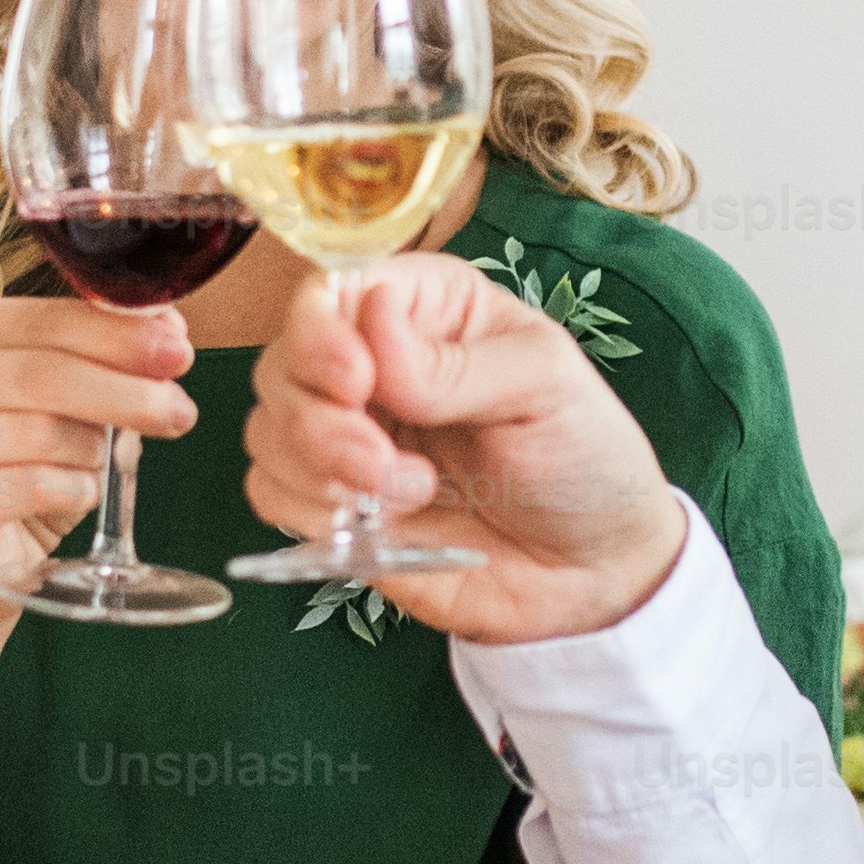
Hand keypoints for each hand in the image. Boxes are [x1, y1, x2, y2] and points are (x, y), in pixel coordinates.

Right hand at [0, 293, 192, 615]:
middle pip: (42, 373)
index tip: (179, 350)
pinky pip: (34, 487)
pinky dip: (76, 490)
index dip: (117, 334)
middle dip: (123, 391)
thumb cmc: (21, 467)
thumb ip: (106, 359)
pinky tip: (80, 495)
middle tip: (178, 410)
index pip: (43, 319)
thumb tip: (170, 329)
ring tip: (103, 464)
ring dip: (94, 451)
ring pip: (40, 432)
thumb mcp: (65, 403)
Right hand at [239, 260, 680, 642]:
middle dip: (319, 422)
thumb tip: (374, 316)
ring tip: (409, 497)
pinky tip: (382, 524)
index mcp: (425, 310)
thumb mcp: (545, 387)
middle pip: (283, 363)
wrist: (596, 572)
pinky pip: (270, 492)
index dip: (321, 335)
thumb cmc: (586, 458)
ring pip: (267, 429)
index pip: (330, 291)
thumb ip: (454, 363)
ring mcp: (349, 434)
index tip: (357, 383)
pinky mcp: (334, 504)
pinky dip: (307, 511)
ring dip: (318, 472)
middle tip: (384, 468)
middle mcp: (374, 363)